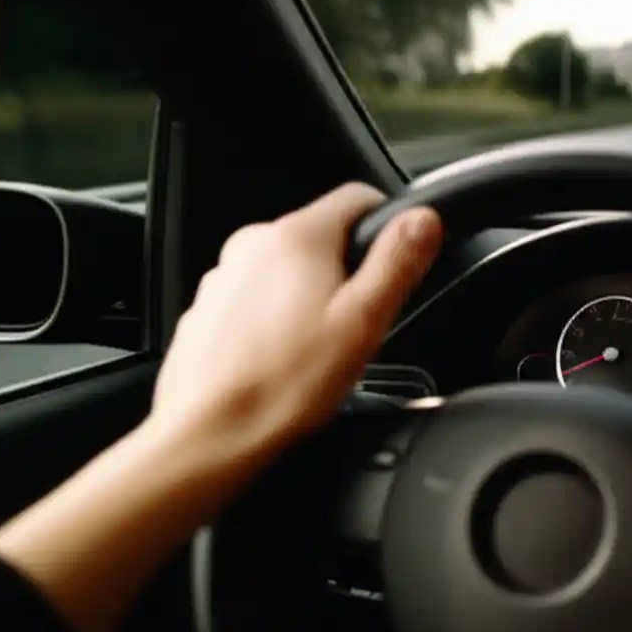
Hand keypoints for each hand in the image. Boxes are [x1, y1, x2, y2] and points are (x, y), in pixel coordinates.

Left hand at [0, 184, 441, 631]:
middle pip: (321, 238)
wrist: (210, 433)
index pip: (357, 197)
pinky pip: (255, 301)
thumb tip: (423, 220)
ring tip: (318, 351)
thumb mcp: (364, 321)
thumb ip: (397, 263)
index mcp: (297, 238)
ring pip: (286, 272)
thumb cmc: (286, 384)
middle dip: (347, 272)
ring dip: (308, 298)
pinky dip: (274, 322)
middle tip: (358, 325)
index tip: (399, 258)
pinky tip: (283, 362)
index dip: (388, 223)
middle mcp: (253, 245)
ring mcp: (224, 277)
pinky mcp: (208, 310)